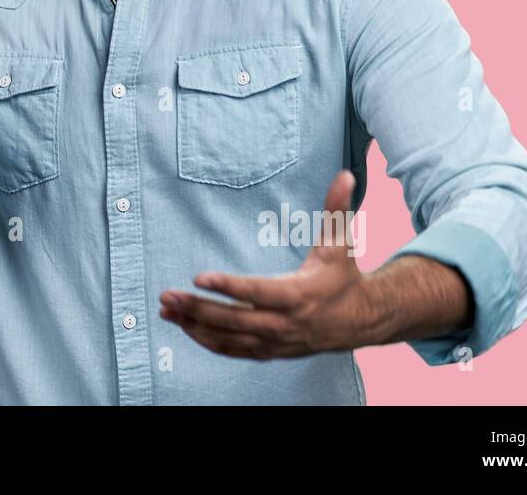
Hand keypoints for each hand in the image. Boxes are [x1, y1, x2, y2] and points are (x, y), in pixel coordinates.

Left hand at [159, 169, 373, 359]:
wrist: (360, 321)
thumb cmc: (343, 276)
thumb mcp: (340, 243)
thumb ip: (336, 209)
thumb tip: (344, 175)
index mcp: (298, 294)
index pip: (257, 291)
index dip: (229, 286)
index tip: (199, 277)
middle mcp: (285, 322)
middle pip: (235, 319)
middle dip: (198, 308)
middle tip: (167, 296)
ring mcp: (276, 341)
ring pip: (229, 338)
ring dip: (195, 325)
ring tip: (166, 310)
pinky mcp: (270, 351)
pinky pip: (233, 351)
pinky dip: (208, 342)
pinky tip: (185, 327)